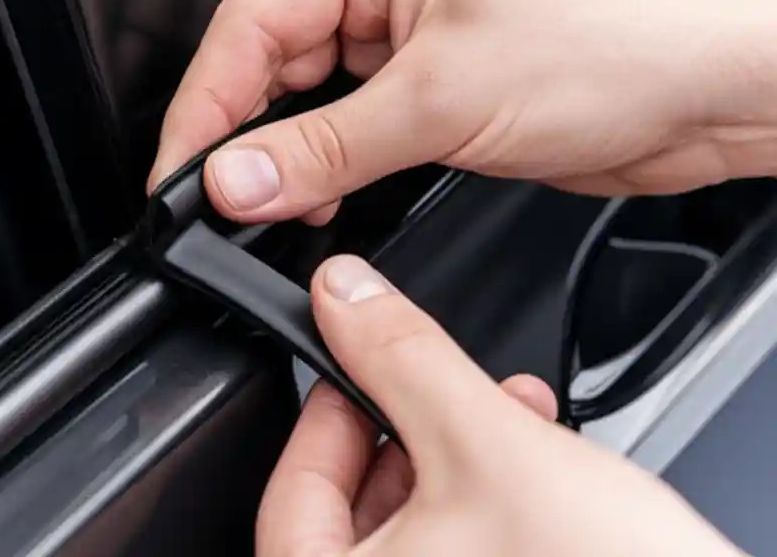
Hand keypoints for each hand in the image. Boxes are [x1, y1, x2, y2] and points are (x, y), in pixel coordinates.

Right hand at [149, 0, 776, 223]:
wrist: (704, 90)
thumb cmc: (608, 45)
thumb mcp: (441, 102)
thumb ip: (325, 148)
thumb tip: (236, 178)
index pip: (255, 22)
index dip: (206, 101)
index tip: (177, 169)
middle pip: (270, 61)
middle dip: (240, 134)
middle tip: (212, 199)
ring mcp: (406, 41)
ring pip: (306, 103)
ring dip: (285, 160)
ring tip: (266, 209)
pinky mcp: (428, 92)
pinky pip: (348, 132)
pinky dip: (327, 171)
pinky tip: (315, 203)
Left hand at [256, 254, 741, 555]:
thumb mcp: (487, 446)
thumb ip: (405, 360)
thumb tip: (344, 296)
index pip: (291, 490)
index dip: (328, 411)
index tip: (356, 362)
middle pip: (353, 511)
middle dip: (410, 430)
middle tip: (437, 384)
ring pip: (415, 533)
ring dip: (458, 460)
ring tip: (509, 412)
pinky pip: (460, 555)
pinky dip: (488, 506)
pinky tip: (536, 467)